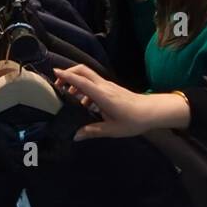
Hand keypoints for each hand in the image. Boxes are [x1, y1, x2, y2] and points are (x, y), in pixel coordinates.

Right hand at [53, 65, 190, 139]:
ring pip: (88, 76)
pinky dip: (84, 87)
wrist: (152, 111)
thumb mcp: (111, 129)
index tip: (54, 72)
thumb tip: (75, 136)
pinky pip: (94, 83)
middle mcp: (103, 86)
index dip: (66, 76)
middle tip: (58, 84)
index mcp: (101, 95)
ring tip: (68, 96)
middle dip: (68, 73)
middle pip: (83, 71)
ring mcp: (108, 85)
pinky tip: (84, 103)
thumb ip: (92, 131)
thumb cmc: (133, 120)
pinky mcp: (111, 88)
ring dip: (76, 81)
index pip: (81, 81)